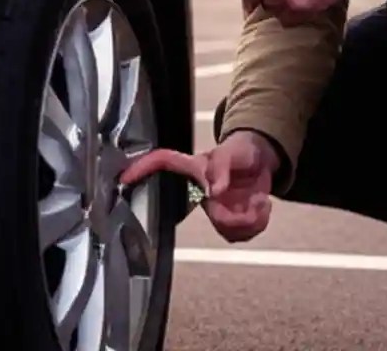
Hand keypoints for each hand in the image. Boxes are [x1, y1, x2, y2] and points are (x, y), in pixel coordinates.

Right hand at [119, 131, 281, 242]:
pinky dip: (259, 223)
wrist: (262, 162)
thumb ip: (221, 167)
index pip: (162, 163)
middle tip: (256, 200)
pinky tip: (260, 207)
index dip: (141, 169)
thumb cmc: (242, 151)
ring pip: (228, 230)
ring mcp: (213, 208)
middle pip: (213, 215)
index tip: (124, 178)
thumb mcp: (234, 151)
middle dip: (239, 214)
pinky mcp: (228, 221)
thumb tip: (214, 190)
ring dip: (252, 219)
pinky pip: (240, 236)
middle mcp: (200, 191)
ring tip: (259, 201)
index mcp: (194, 169)